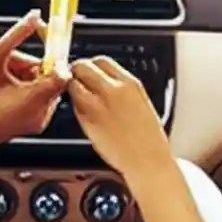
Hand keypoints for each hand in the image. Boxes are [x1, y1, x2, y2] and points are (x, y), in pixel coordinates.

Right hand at [0, 10, 66, 151]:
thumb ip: (16, 35)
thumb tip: (34, 16)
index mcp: (36, 97)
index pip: (60, 70)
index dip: (52, 54)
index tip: (46, 42)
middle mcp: (43, 112)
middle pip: (50, 76)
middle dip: (30, 66)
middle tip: (8, 66)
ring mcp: (40, 120)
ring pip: (43, 85)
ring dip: (26, 77)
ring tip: (1, 81)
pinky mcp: (35, 124)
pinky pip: (39, 98)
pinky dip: (26, 90)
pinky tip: (6, 93)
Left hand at [69, 56, 172, 179]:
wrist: (148, 161)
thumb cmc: (148, 138)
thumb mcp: (140, 102)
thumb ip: (121, 88)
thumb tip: (103, 81)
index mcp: (130, 83)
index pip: (101, 60)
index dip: (92, 65)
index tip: (89, 71)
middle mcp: (113, 90)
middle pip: (83, 66)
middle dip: (77, 72)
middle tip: (77, 81)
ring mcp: (98, 105)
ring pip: (74, 84)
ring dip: (73, 89)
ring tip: (81, 99)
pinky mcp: (87, 121)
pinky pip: (75, 105)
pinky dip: (75, 106)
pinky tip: (85, 114)